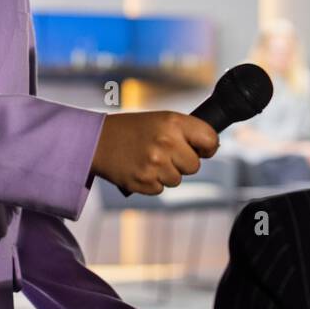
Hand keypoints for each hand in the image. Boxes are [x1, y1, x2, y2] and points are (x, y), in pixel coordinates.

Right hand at [90, 111, 218, 194]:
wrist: (97, 140)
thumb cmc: (133, 129)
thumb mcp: (161, 120)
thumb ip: (186, 131)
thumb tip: (212, 148)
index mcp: (173, 122)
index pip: (210, 140)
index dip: (207, 147)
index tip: (201, 148)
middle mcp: (167, 142)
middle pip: (194, 166)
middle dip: (183, 162)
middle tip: (165, 153)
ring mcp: (155, 163)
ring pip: (177, 179)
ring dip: (166, 173)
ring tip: (148, 159)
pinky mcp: (144, 181)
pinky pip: (160, 189)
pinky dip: (152, 182)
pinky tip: (140, 168)